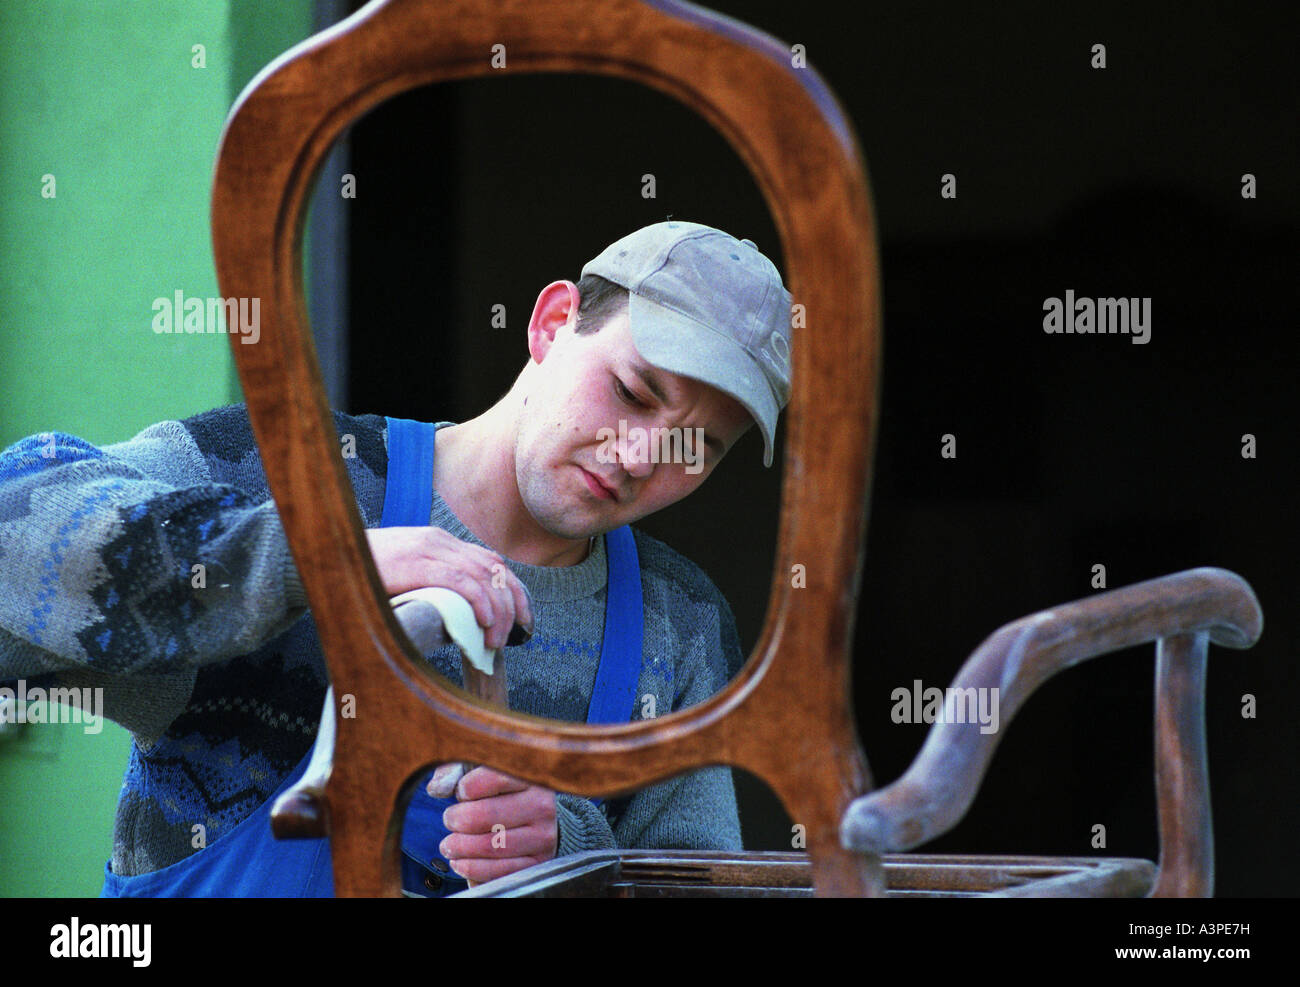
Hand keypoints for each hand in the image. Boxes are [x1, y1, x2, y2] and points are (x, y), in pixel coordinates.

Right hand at [366, 526, 532, 649]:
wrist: (324, 554)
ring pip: (482, 577)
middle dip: (514, 602)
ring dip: (498, 611)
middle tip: (520, 632)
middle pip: (495, 569)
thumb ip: (433, 581)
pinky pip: (460, 581)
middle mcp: (440, 541)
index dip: (514, 590)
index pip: (491, 563)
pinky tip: (485, 623)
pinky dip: (479, 602)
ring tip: (498, 639)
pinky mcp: (417, 563)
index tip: (524, 618)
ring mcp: (429, 549)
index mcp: (440, 542)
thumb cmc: (362, 572)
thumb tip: (463, 607)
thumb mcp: (405, 574)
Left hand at [436, 766, 557, 883]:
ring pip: (490, 846)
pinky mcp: (539, 862)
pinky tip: (460, 862)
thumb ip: (459, 771)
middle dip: (456, 820)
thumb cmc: (510, 792)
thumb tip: (437, 789)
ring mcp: (543, 836)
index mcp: (530, 778)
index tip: (461, 792)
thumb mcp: (488, 771)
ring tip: (449, 844)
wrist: (547, 819)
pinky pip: (499, 871)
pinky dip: (472, 869)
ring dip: (460, 847)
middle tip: (450, 820)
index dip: (466, 788)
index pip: (492, 779)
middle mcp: (542, 806)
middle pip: (485, 815)